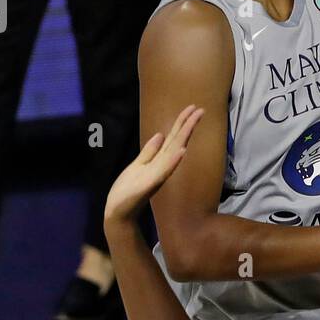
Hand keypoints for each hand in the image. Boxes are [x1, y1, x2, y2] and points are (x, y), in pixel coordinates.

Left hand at [104, 105, 203, 224]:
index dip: (181, 122)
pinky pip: (163, 171)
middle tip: (200, 109)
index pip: (172, 138)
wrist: (118, 212)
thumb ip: (149, 152)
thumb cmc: (127, 190)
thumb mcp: (137, 165)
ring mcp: (156, 175)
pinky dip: (173, 161)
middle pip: (176, 142)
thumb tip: (160, 134)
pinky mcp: (149, 185)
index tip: (192, 107)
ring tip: (193, 122)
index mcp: (157, 160)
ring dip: (183, 138)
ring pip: (173, 152)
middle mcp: (161, 166)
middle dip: (187, 125)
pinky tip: (182, 151)